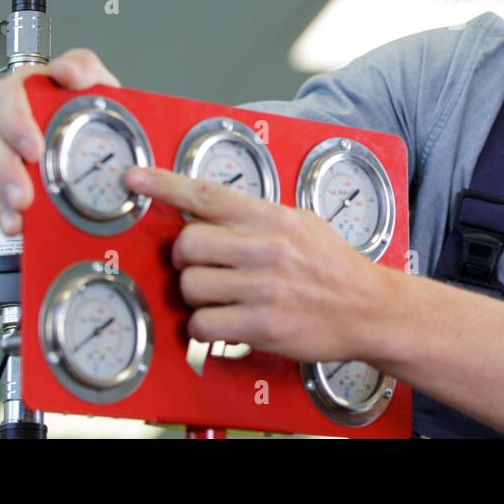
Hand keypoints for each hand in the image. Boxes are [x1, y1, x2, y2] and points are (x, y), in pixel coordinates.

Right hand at [0, 48, 120, 239]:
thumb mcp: (92, 80)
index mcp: (19, 87)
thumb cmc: (83, 100)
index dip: (16, 125)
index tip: (34, 151)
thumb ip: (83, 69)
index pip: (8, 99)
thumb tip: (67, 71)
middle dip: (5, 172)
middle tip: (23, 197)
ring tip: (13, 222)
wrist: (85, 123)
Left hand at [125, 166, 388, 364]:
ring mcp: (263, 288)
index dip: (163, 183)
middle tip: (198, 265)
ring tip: (220, 297)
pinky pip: (202, 324)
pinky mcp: (262, 326)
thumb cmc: (334, 267)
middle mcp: (266, 248)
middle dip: (183, 258)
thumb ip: (255, 217)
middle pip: (187, 243)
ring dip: (195, 295)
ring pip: (190, 286)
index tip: (134, 177)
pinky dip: (204, 327)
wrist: (370, 309)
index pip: (206, 194)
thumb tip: (206, 210)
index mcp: (272, 217)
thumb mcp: (300, 224)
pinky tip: (224, 323)